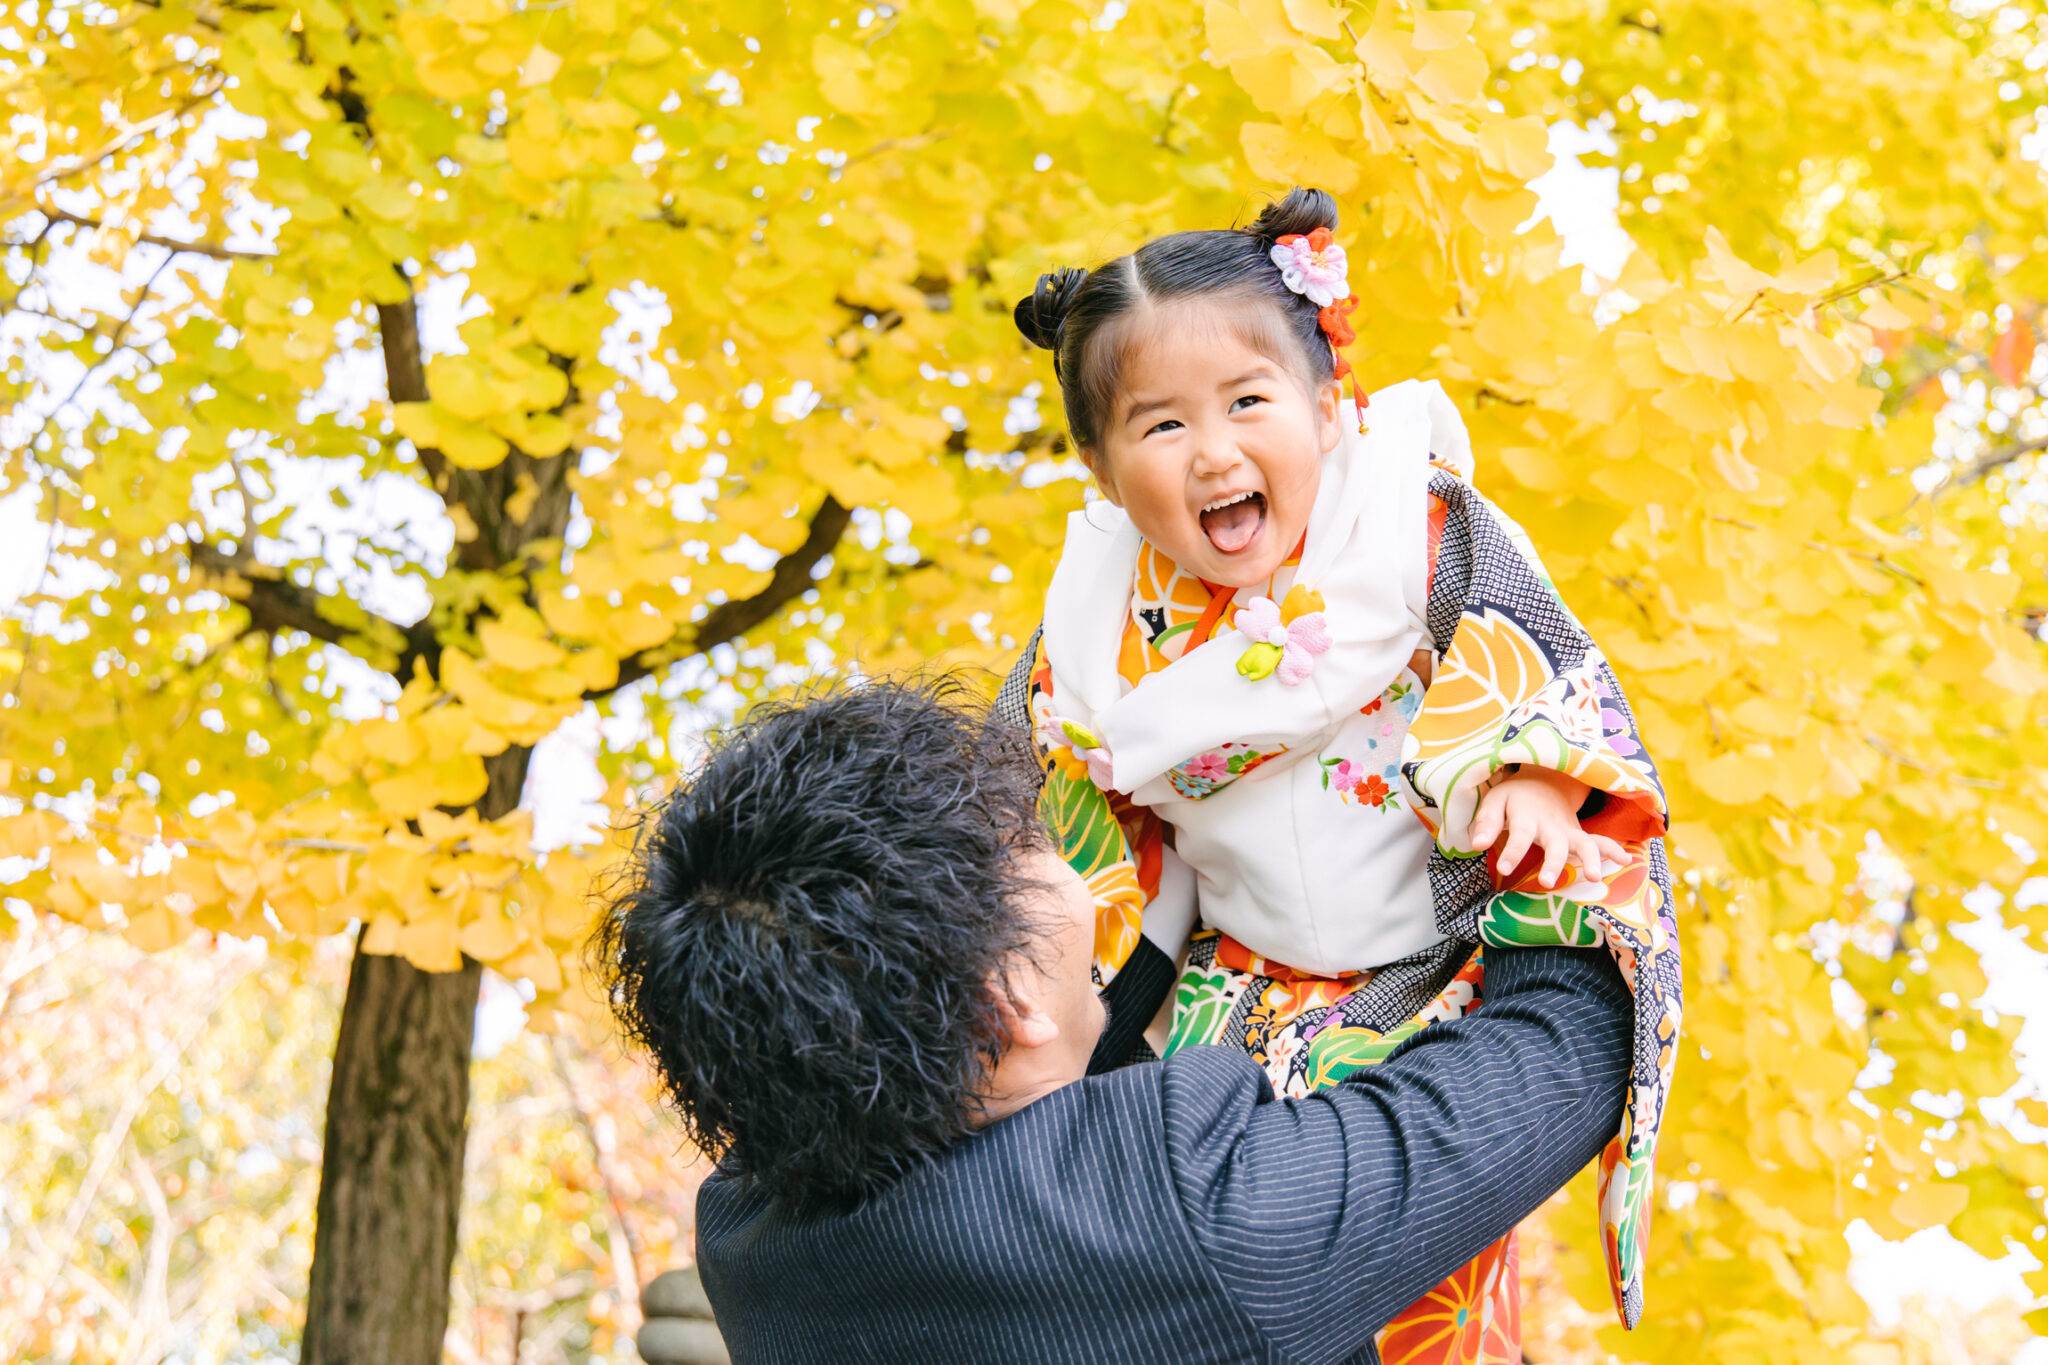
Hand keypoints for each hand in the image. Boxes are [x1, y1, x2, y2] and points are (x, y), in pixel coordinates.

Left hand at [1468, 767, 1628, 890]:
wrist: (1544, 781)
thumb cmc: (1514, 796)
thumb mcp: (1495, 801)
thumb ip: (1487, 822)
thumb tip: (1476, 844)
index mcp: (1526, 816)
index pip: (1519, 834)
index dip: (1511, 851)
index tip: (1503, 868)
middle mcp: (1550, 825)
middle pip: (1554, 843)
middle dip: (1553, 862)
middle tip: (1547, 882)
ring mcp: (1568, 830)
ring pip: (1583, 843)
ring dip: (1591, 859)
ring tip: (1595, 877)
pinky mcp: (1578, 836)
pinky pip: (1598, 841)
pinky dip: (1612, 849)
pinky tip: (1626, 859)